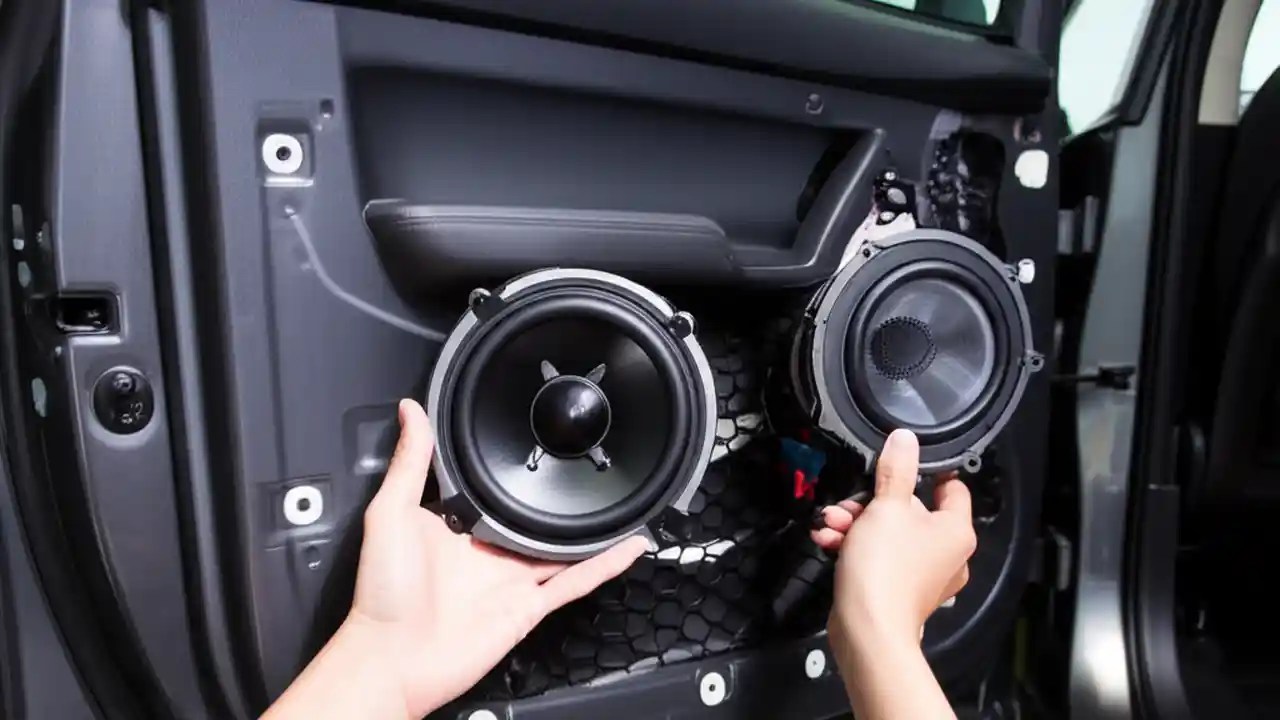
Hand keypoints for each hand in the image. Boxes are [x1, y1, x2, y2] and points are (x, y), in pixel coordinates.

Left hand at [265, 399, 645, 719]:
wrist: (392, 657)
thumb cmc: (382, 594)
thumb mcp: (390, 512)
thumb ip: (408, 462)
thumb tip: (410, 412)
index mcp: (458, 528)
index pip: (493, 491)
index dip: (513, 470)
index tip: (536, 437)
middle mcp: (489, 553)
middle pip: (535, 520)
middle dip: (560, 498)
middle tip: (589, 465)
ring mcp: (512, 580)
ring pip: (564, 549)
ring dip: (593, 530)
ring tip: (621, 502)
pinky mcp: (529, 606)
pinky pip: (576, 581)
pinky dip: (606, 565)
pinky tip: (630, 546)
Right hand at [811, 429, 975, 648]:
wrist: (867, 630)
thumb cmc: (885, 568)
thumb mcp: (886, 507)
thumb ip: (896, 469)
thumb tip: (905, 438)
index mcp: (956, 530)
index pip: (952, 488)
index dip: (926, 472)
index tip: (899, 465)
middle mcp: (948, 554)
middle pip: (912, 511)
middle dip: (870, 504)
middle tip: (847, 504)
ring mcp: (925, 575)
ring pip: (891, 535)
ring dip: (857, 525)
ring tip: (831, 524)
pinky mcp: (901, 591)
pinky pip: (881, 559)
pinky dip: (857, 548)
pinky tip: (830, 543)